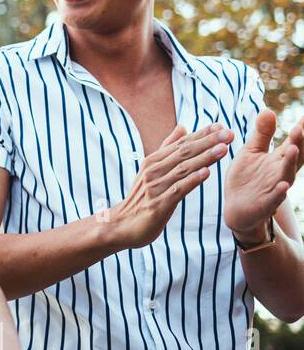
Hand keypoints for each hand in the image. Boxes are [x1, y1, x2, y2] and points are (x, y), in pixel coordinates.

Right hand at [105, 123, 232, 248]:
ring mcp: (155, 187)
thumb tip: (183, 127)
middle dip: (207, 142)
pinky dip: (192, 180)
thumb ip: (168, 148)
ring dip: (204, 158)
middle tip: (228, 133)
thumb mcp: (152, 169)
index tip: (220, 125)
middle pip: (184, 153)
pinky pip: (177, 190)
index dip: (201, 134)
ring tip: (223, 149)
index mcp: (153, 161)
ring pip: (183, 169)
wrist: (122, 224)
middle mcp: (153, 171)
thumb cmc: (142, 197)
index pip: (181, 144)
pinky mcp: (158, 204)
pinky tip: (206, 173)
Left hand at [224, 109, 302, 239]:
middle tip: (299, 128)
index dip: (300, 130)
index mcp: (278, 159)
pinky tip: (283, 187)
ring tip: (292, 149)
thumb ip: (261, 134)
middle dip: (297, 143)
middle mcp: (281, 172)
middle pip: (293, 157)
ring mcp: (275, 188)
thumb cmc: (247, 177)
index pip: (292, 142)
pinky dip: (279, 193)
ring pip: (286, 175)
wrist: (236, 207)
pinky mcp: (265, 204)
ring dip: (290, 163)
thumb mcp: (251, 152)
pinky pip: (274, 199)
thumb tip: (268, 110)